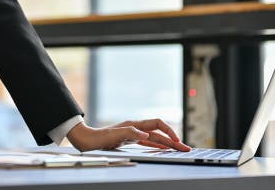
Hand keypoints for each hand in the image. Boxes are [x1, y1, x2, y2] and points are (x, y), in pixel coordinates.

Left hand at [66, 119, 190, 152]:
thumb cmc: (100, 137)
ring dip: (168, 144)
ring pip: (156, 138)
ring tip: (179, 150)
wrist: (88, 140)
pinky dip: (158, 146)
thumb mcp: (115, 135)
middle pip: (159, 132)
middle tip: (186, 149)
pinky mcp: (131, 140)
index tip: (176, 141)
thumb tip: (147, 134)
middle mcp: (136, 128)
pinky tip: (163, 149)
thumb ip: (131, 133)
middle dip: (173, 140)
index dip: (169, 131)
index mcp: (135, 124)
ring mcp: (134, 134)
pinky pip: (148, 142)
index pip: (157, 124)